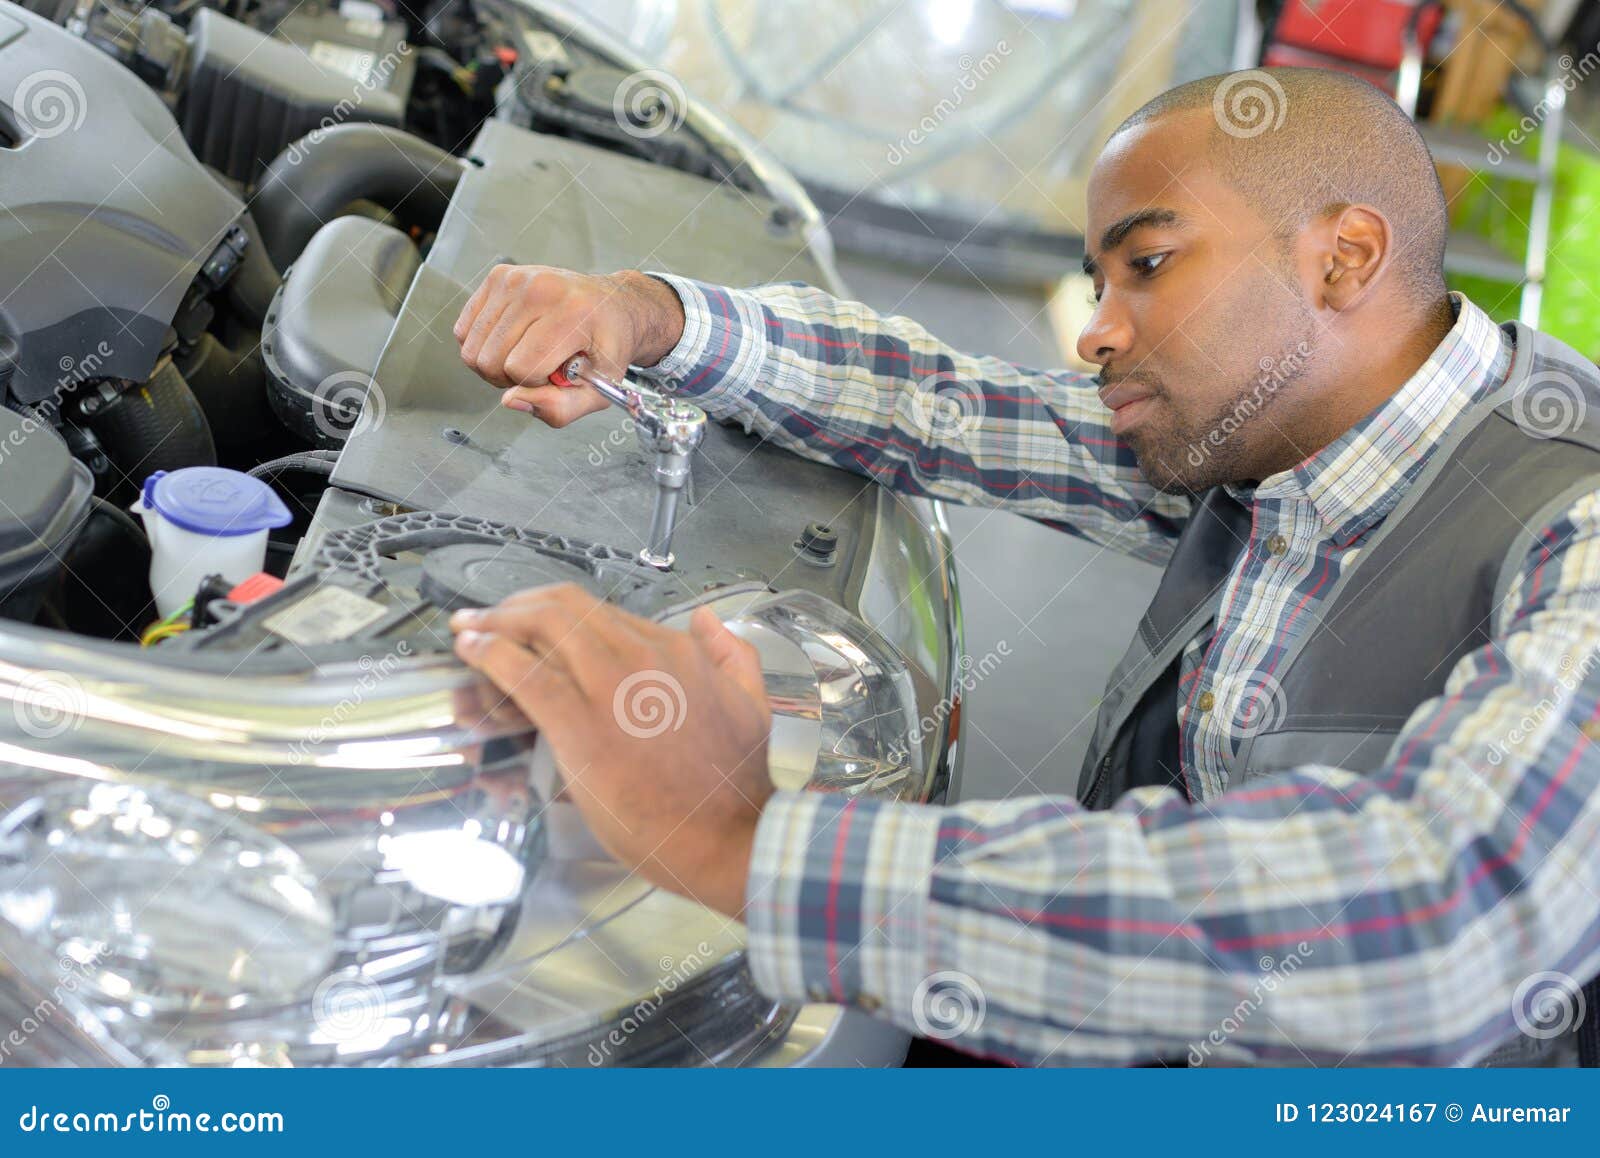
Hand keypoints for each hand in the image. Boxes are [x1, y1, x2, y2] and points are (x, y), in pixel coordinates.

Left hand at [450, 584, 773, 917]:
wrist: (729, 836)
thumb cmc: (734, 784)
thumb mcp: (750, 702)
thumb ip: (731, 654)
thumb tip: (707, 622)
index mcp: (676, 651)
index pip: (602, 614)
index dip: (559, 613)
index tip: (534, 624)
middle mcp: (641, 656)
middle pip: (565, 608)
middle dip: (518, 605)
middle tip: (488, 618)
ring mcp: (609, 687)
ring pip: (542, 627)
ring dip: (495, 621)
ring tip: (468, 628)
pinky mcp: (580, 725)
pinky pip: (525, 673)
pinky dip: (490, 652)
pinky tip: (471, 649)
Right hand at [453, 265, 684, 427]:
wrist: (612, 304)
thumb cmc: (607, 346)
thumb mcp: (601, 389)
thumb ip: (560, 408)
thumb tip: (510, 400)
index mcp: (573, 314)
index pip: (522, 367)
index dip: (535, 384)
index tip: (556, 373)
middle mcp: (540, 289)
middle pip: (491, 360)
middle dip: (510, 378)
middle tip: (538, 367)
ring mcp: (515, 279)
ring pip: (472, 348)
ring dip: (494, 364)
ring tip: (525, 354)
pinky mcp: (497, 277)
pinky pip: (463, 330)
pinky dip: (483, 345)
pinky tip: (511, 340)